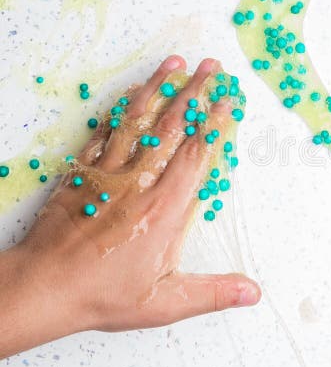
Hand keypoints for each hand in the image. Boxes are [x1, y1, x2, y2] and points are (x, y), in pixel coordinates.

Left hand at [0, 56, 260, 358]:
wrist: (42, 288)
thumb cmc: (102, 295)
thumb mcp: (163, 302)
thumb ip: (212, 292)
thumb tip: (252, 293)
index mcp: (163, 210)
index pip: (196, 155)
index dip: (215, 124)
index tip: (228, 101)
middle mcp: (139, 183)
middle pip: (172, 128)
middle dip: (195, 93)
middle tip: (211, 68)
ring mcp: (108, 173)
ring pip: (137, 122)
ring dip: (158, 89)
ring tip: (174, 64)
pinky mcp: (82, 173)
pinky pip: (104, 132)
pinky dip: (120, 111)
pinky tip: (131, 94)